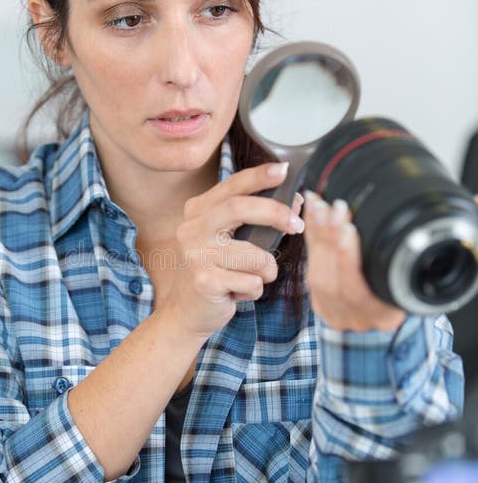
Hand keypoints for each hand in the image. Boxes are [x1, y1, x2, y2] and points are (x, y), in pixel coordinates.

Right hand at [163, 162, 304, 340]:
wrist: (186, 313)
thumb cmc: (215, 273)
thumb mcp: (231, 241)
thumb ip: (257, 220)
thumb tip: (296, 202)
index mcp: (197, 212)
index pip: (231, 187)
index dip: (258, 176)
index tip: (283, 170)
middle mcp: (191, 229)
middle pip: (239, 208)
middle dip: (275, 213)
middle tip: (297, 225)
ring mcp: (196, 255)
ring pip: (256, 255)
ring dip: (266, 271)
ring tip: (251, 279)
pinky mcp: (205, 281)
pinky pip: (252, 282)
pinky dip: (254, 291)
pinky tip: (236, 294)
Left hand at [303, 191, 405, 331]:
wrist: (387, 331)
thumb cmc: (405, 300)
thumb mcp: (412, 287)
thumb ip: (406, 268)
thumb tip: (413, 233)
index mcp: (380, 316)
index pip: (356, 291)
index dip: (348, 259)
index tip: (348, 228)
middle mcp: (351, 318)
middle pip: (331, 278)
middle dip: (331, 237)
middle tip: (335, 207)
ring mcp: (331, 312)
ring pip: (317, 272)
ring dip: (318, 235)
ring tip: (321, 206)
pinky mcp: (318, 301)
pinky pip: (309, 268)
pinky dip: (311, 240)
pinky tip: (312, 217)